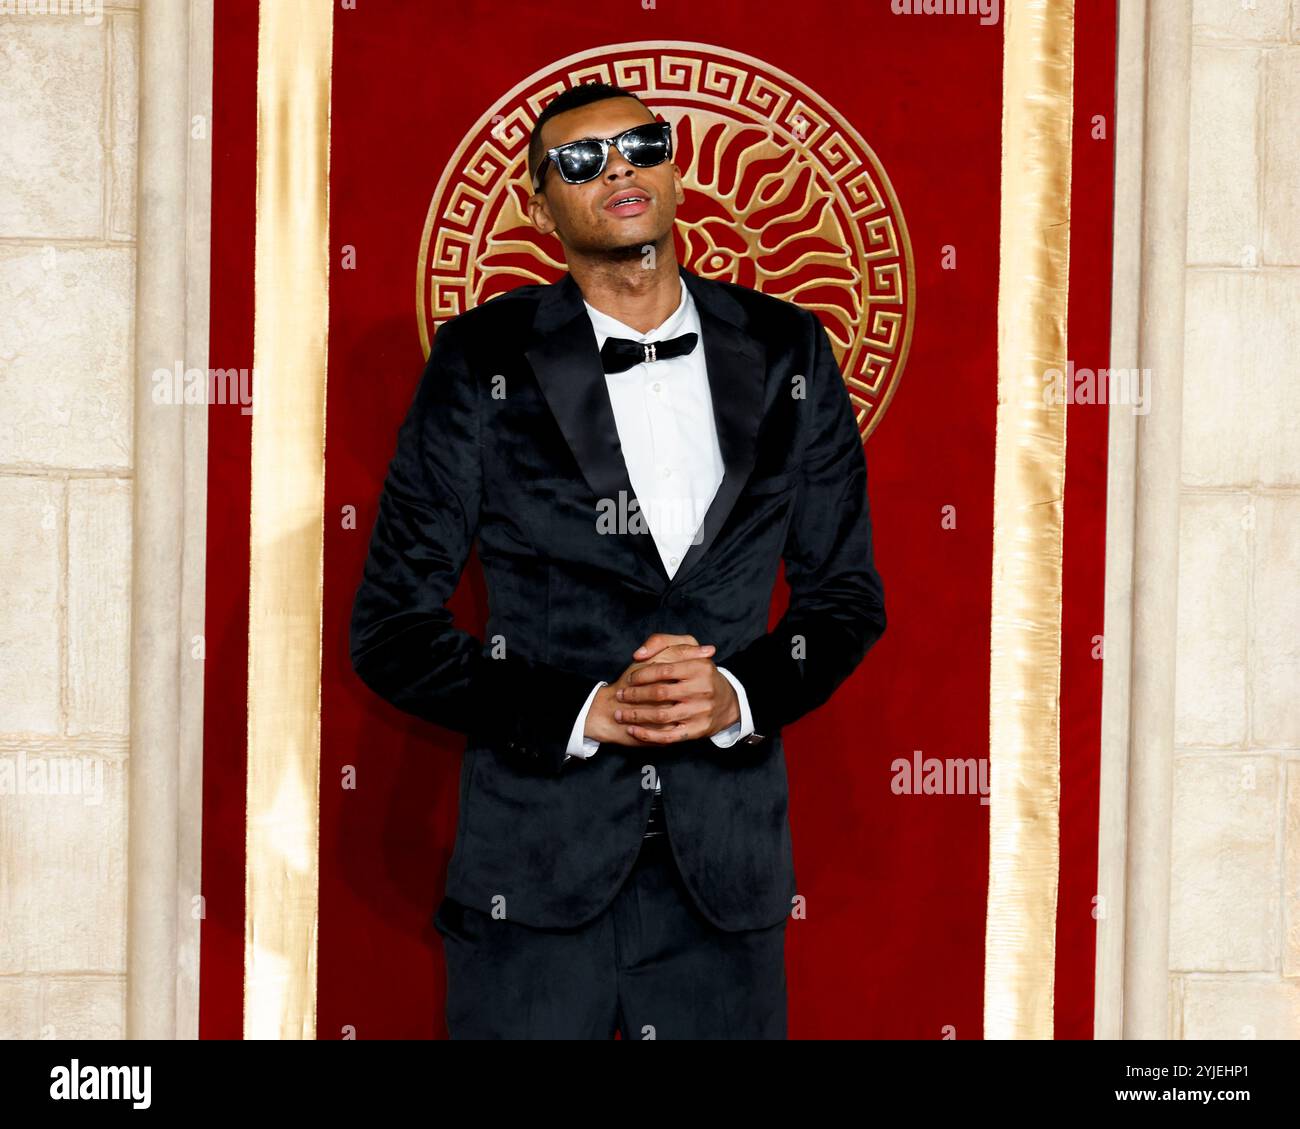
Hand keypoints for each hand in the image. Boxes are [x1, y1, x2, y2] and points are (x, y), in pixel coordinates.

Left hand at [615, 632, 740, 743]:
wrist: (727, 702)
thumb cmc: (698, 672)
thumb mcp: (688, 649)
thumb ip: (661, 642)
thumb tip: (639, 654)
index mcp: (700, 667)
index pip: (663, 670)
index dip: (642, 675)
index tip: (629, 679)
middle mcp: (702, 690)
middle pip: (660, 693)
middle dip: (635, 695)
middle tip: (620, 695)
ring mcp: (701, 712)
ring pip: (661, 716)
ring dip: (635, 716)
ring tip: (620, 714)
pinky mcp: (698, 730)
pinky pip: (668, 736)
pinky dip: (647, 735)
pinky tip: (633, 730)